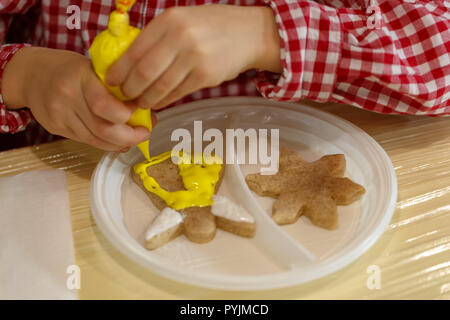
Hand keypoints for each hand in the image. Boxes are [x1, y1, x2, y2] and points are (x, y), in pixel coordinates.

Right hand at [2, 47, 153, 151]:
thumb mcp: (91, 67)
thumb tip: (144, 109)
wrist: (30, 74)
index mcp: (80, 76)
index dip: (126, 113)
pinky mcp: (56, 128)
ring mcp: (59, 115)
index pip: (103, 104)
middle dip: (130, 136)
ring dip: (120, 143)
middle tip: (145, 133)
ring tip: (134, 138)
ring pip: (96, 140)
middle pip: (102, 129)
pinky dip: (106, 144)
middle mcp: (67, 97)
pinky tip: (117, 140)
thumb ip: (113, 87)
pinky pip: (86, 141)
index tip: (141, 109)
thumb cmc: (69, 68)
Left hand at [105, 4, 280, 109]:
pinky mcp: (206, 76)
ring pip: (161, 87)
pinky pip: (178, 93)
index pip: (135, 50)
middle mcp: (181, 38)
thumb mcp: (182, 20)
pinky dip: (165, 100)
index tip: (110, 81)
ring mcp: (195, 58)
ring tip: (140, 102)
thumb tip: (129, 62)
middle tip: (124, 96)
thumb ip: (158, 37)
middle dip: (130, 89)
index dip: (119, 70)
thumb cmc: (211, 26)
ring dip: (146, 99)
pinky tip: (158, 102)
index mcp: (170, 20)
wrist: (248, 34)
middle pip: (145, 72)